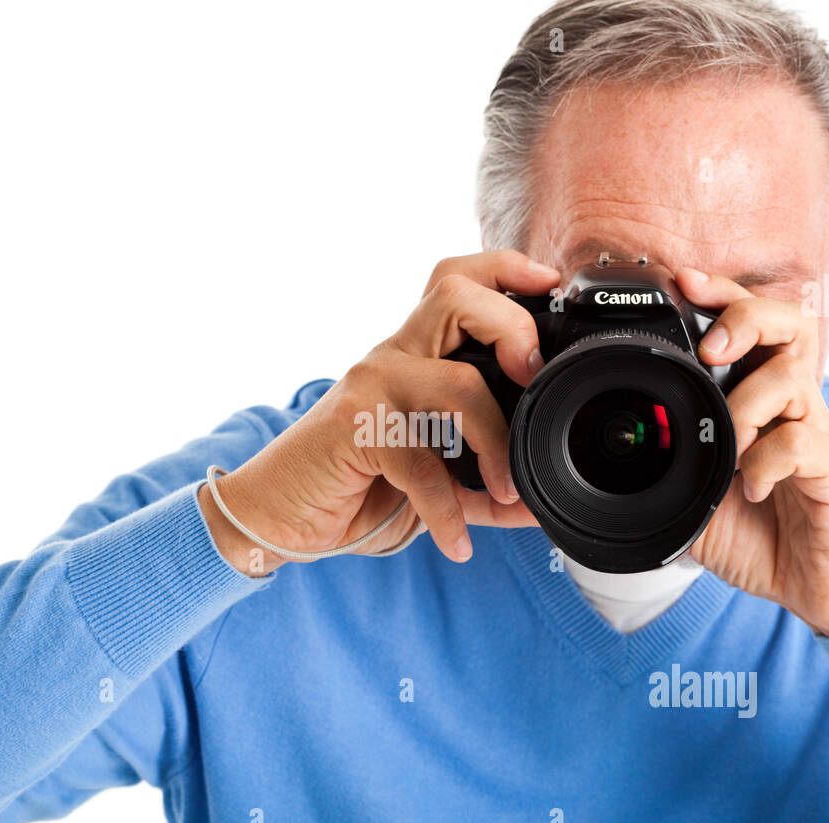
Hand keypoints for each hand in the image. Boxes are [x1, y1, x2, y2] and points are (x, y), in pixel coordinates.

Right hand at [201, 251, 551, 574]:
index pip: (457, 282)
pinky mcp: (354, 427)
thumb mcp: (433, 486)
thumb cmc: (354, 487)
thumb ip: (483, 490)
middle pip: (455, 294)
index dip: (506, 271)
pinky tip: (456, 544)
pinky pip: (422, 464)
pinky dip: (448, 512)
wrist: (278, 515)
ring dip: (496, 442)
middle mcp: (393, 358)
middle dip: (510, 323)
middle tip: (532, 375)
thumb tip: (539, 507)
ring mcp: (372, 387)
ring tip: (506, 491)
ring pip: (457, 380)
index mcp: (415, 355)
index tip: (549, 286)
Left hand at [675, 267, 828, 635]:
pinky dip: (767, 461)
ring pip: (793, 377)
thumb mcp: (690, 500)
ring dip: (748, 402)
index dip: (723, 296)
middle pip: (789, 324)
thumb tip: (596, 469)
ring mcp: (817, 434)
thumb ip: (657, 476)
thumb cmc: (757, 534)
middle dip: (746, 317)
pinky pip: (803, 442)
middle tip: (712, 348)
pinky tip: (747, 487)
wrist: (817, 588)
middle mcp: (792, 406)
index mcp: (759, 401)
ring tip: (728, 441)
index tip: (683, 282)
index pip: (751, 326)